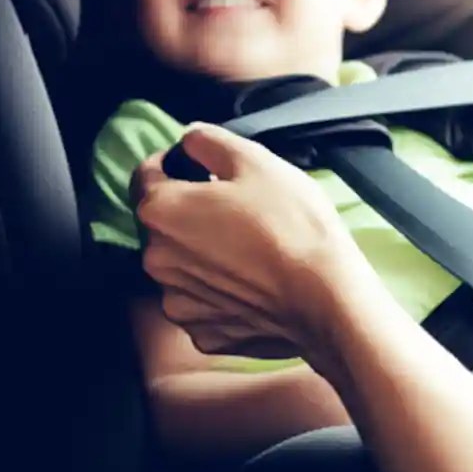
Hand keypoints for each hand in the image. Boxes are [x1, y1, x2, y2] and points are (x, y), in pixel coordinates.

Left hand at [132, 123, 382, 359]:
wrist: (326, 299)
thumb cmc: (293, 225)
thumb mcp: (257, 161)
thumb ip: (210, 141)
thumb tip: (189, 138)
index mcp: (162, 210)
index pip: (146, 173)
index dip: (174, 163)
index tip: (201, 166)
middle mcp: (157, 258)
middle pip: (165, 224)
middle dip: (192, 212)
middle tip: (240, 210)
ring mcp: (178, 301)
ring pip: (183, 266)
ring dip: (204, 255)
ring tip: (250, 251)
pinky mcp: (203, 333)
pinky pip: (204, 304)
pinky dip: (221, 293)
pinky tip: (254, 285)